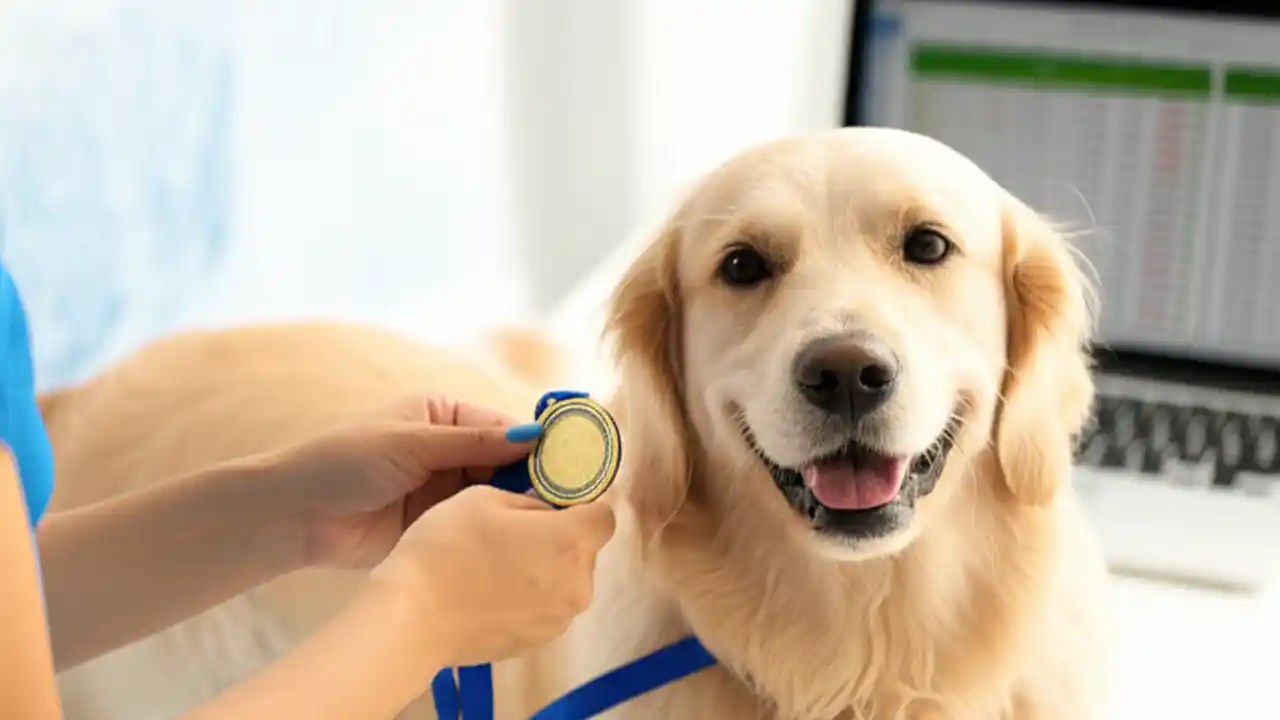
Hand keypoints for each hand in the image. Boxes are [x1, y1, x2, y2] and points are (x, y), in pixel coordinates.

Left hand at [274, 395, 541, 568]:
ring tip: (550, 524)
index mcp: (444, 415)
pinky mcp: (439, 526)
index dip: (537, 446)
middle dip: (533, 480)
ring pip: (497, 497)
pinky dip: (498, 532)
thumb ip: (474, 441)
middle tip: (567, 502)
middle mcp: (450, 449)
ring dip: (518, 508)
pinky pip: (478, 525)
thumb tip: (534, 436)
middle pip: (508, 463)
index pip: (504, 427)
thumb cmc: (344, 462)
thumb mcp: (412, 444)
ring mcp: (445, 490)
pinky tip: (520, 542)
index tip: (570, 465)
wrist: (295, 516)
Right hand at [370, 485, 615, 666]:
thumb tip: (548, 511)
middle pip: (585, 551)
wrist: (411, 617)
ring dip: (544, 571)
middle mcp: (579, 585)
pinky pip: (545, 608)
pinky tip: (489, 595)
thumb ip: (531, 501)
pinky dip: (528, 599)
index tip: (551, 507)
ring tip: (496, 568)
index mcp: (572, 542)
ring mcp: (559, 621)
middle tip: (512, 535)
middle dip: (559, 539)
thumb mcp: (486, 498)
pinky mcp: (537, 643)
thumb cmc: (447, 547)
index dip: (581, 507)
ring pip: (565, 582)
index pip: (604, 516)